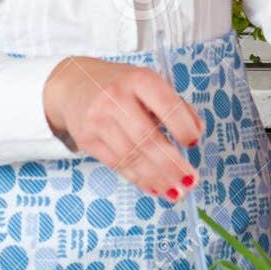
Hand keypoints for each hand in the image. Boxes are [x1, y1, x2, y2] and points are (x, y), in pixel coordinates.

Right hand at [42, 58, 202, 199]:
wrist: (73, 84)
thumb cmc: (119, 85)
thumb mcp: (147, 83)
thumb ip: (174, 104)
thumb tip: (197, 130)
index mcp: (138, 79)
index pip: (165, 104)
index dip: (182, 126)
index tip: (193, 142)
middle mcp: (116, 98)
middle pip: (147, 138)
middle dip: (172, 164)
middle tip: (190, 180)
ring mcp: (98, 120)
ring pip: (132, 156)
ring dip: (157, 178)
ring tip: (176, 190)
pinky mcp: (87, 140)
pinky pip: (117, 164)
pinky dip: (139, 179)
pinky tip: (155, 186)